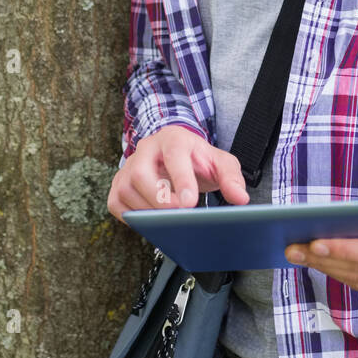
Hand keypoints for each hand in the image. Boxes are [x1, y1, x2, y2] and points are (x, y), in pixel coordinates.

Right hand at [107, 124, 249, 222]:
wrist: (177, 156)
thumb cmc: (197, 160)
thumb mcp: (220, 163)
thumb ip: (232, 177)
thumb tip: (240, 198)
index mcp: (172, 139)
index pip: (174, 155)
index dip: (181, 179)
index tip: (190, 202)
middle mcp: (146, 149)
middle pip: (142, 174)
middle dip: (160, 199)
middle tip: (179, 214)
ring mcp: (129, 166)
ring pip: (127, 191)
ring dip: (149, 211)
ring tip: (170, 218)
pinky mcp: (118, 184)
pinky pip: (117, 204)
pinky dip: (133, 217)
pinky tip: (152, 219)